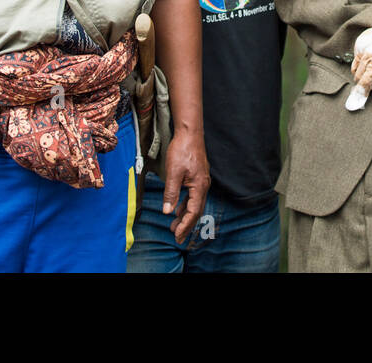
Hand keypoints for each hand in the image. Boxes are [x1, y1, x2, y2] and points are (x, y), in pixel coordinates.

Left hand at [161, 126, 209, 244]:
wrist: (189, 133)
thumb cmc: (182, 151)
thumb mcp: (173, 173)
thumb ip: (171, 193)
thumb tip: (167, 211)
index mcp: (199, 186)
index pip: (193, 212)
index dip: (185, 225)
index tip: (176, 236)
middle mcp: (203, 185)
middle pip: (196, 211)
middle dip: (187, 225)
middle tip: (177, 238)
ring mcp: (201, 181)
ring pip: (194, 204)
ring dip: (185, 216)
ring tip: (174, 226)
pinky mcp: (197, 177)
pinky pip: (193, 196)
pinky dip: (186, 205)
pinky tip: (178, 209)